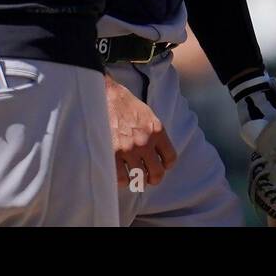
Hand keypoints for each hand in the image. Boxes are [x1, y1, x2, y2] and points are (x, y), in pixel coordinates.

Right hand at [105, 73, 176, 189]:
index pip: (170, 158)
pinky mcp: (112, 153)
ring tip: (131, 176)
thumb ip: (154, 134)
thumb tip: (157, 153)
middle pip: (157, 173)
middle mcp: (145, 141)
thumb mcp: (148, 115)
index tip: (160, 166)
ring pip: (139, 179)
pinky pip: (121, 179)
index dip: (166, 166)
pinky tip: (119, 173)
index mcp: (157, 130)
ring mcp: (129, 148)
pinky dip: (121, 180)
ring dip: (136, 180)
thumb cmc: (125, 105)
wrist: (105, 95)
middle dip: (153, 178)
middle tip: (147, 178)